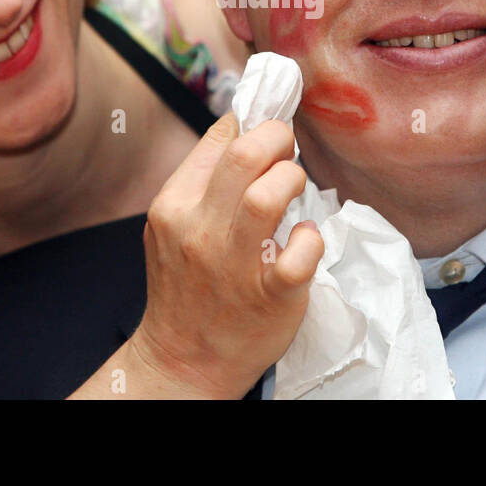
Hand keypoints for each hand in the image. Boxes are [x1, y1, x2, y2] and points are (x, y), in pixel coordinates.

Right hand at [127, 112, 324, 397]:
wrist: (183, 360)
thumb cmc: (188, 286)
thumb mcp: (174, 225)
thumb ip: (202, 179)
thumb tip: (241, 125)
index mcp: (174, 205)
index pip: (219, 138)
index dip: (255, 125)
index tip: (270, 136)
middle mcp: (199, 230)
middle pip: (245, 155)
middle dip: (279, 140)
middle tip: (288, 153)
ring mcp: (233, 264)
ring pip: (268, 195)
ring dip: (293, 181)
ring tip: (295, 192)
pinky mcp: (269, 296)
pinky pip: (299, 255)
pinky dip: (310, 240)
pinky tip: (303, 239)